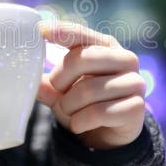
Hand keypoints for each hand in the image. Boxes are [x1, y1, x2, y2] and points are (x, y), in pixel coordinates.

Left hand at [36, 21, 145, 149]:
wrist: (107, 134)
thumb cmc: (84, 103)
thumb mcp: (63, 91)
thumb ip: (48, 83)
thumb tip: (28, 78)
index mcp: (107, 46)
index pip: (82, 34)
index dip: (61, 31)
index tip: (40, 30)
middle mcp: (125, 59)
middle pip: (83, 58)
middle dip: (61, 79)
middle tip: (56, 93)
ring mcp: (135, 82)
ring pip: (88, 89)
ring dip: (69, 106)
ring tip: (69, 112)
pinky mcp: (137, 107)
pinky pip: (98, 112)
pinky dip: (80, 121)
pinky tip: (79, 124)